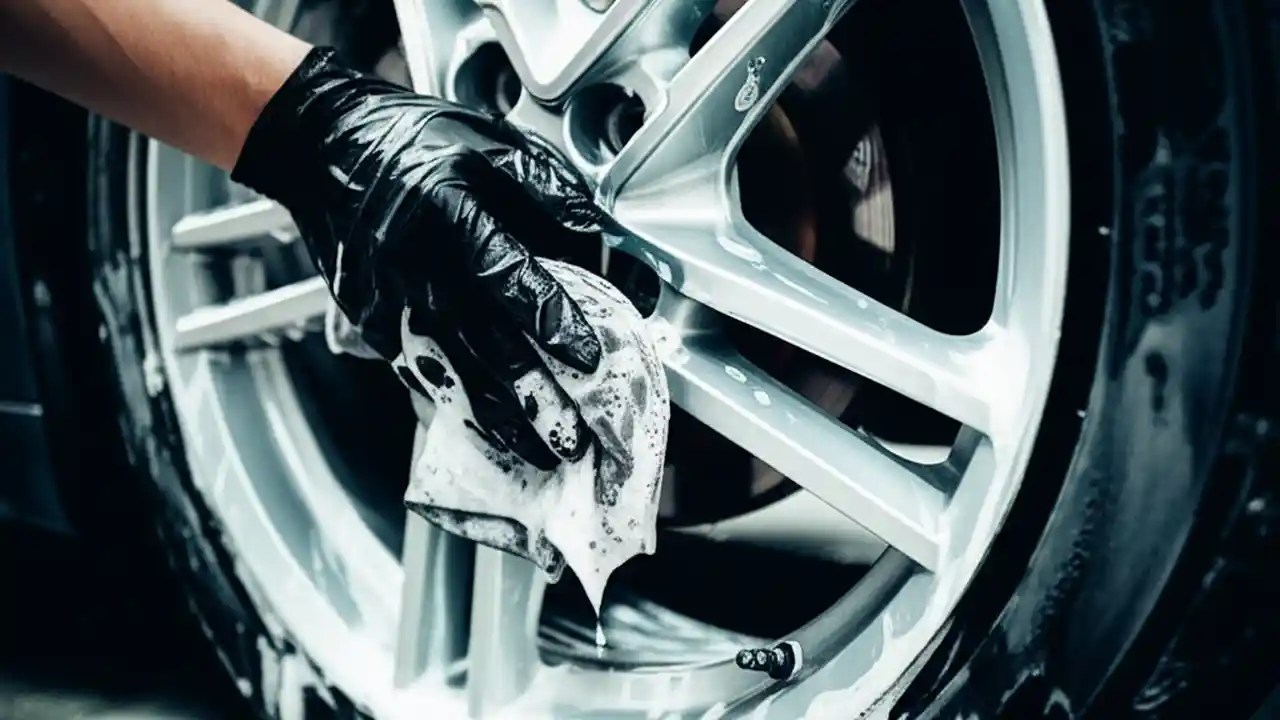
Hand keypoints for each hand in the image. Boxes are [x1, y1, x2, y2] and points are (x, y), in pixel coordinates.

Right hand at [232, 47, 610, 469]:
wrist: (322, 149)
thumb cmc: (408, 142)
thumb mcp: (485, 141)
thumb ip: (546, 187)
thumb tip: (592, 234)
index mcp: (451, 218)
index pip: (513, 282)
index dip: (555, 322)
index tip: (591, 357)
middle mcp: (419, 271)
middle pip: (487, 350)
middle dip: (535, 401)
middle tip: (574, 440)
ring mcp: (391, 305)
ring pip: (455, 376)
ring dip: (500, 422)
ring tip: (540, 454)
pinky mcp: (374, 325)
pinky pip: (424, 373)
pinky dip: (459, 407)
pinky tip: (489, 431)